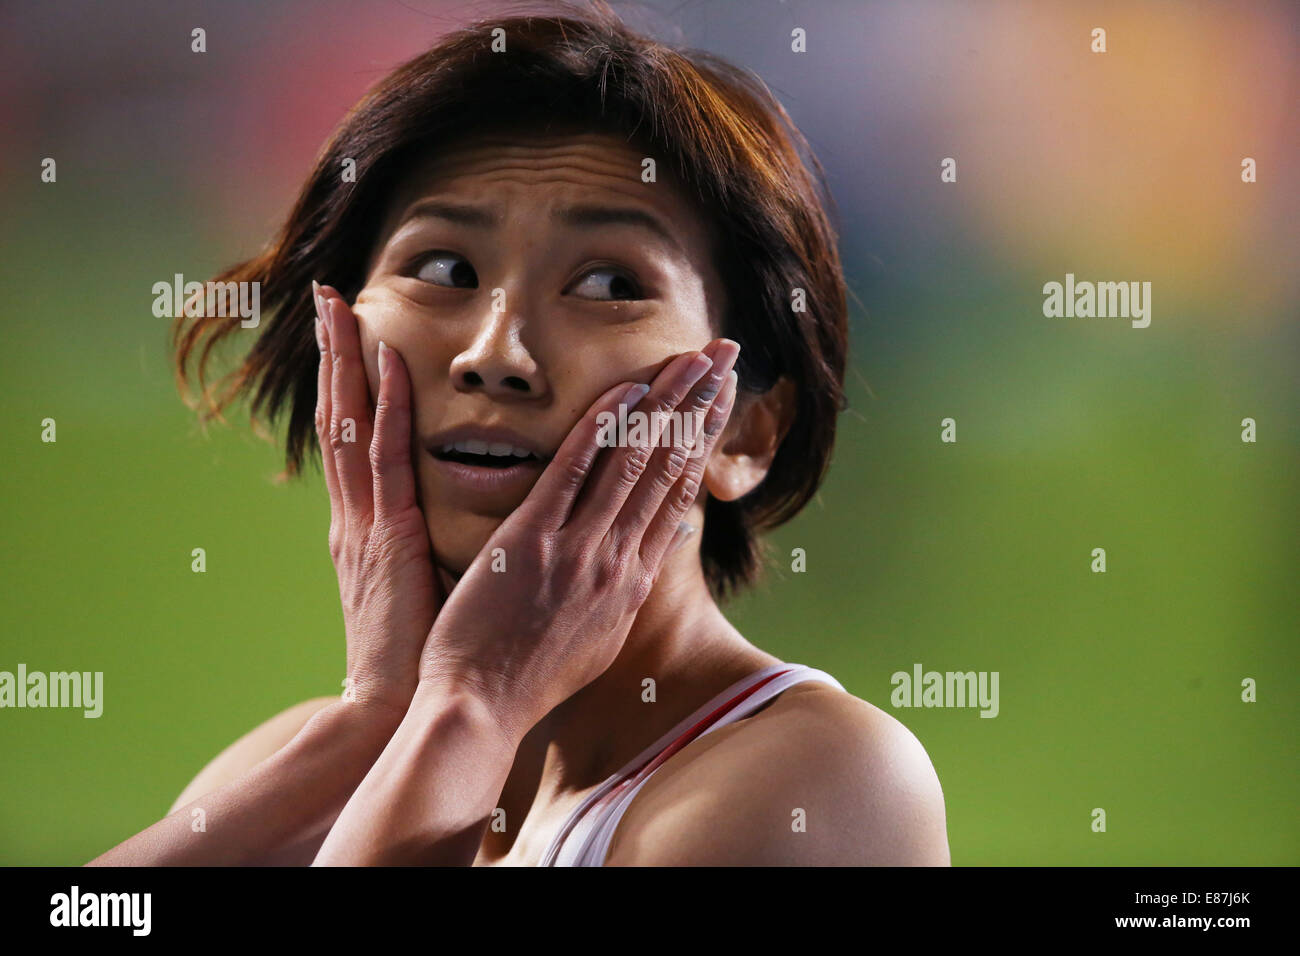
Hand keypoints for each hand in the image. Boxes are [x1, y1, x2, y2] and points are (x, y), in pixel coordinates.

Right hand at [314, 283, 441, 719]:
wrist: (406, 706)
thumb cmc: (427, 651)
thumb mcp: (427, 586)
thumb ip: (434, 545)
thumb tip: (468, 516)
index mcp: (371, 528)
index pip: (358, 439)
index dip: (353, 386)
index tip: (355, 334)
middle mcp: (358, 516)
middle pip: (341, 418)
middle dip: (333, 356)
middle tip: (327, 296)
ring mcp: (365, 524)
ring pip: (350, 425)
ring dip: (345, 363)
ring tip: (338, 305)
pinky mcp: (386, 538)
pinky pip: (384, 459)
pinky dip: (381, 407)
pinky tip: (386, 361)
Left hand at [415, 338, 740, 741]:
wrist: (482, 709)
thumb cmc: (531, 677)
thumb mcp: (600, 636)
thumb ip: (626, 584)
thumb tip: (656, 546)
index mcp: (634, 580)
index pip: (680, 493)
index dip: (704, 438)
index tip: (720, 397)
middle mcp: (619, 561)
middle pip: (669, 467)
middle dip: (699, 404)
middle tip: (725, 354)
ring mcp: (579, 551)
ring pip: (633, 463)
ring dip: (665, 402)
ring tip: (691, 357)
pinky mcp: (531, 543)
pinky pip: (571, 475)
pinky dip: (598, 430)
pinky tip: (621, 392)